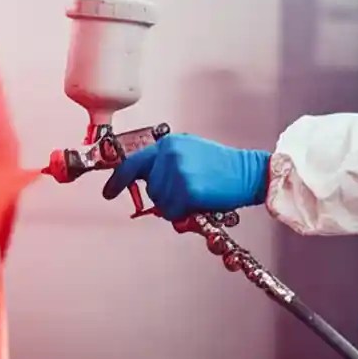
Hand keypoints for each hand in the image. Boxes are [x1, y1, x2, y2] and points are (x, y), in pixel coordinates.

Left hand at [102, 133, 270, 219]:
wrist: (248, 172)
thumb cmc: (222, 167)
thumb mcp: (190, 154)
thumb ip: (166, 165)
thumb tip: (148, 184)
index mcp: (169, 144)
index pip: (133, 163)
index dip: (118, 180)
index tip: (109, 192)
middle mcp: (170, 155)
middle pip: (150, 189)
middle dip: (163, 196)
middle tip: (186, 192)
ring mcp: (178, 172)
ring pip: (160, 202)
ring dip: (175, 206)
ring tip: (196, 195)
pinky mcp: (188, 190)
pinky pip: (173, 212)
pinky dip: (183, 214)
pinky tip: (199, 202)